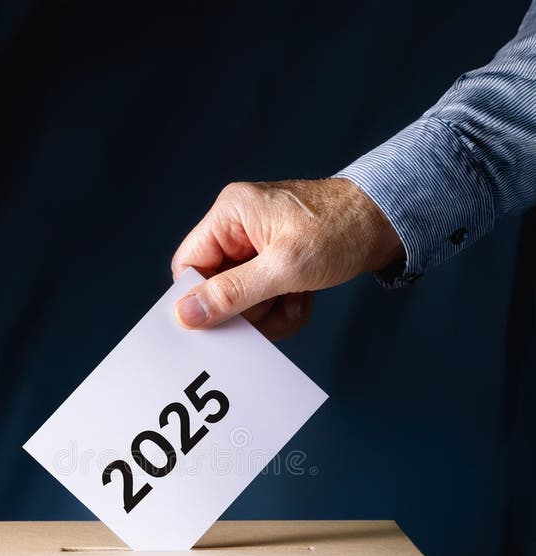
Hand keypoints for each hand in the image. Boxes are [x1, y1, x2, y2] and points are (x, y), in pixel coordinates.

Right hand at [172, 178, 402, 339]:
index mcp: (230, 215)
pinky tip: (303, 299)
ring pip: (242, 299)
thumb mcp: (283, 268)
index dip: (200, 298)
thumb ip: (231, 294)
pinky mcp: (276, 262)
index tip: (222, 321)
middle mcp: (238, 229)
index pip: (188, 265)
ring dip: (269, 313)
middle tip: (272, 308)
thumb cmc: (341, 230)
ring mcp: (258, 247)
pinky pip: (263, 299)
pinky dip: (283, 308)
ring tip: (295, 302)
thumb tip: (186, 315)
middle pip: (216, 287)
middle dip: (246, 309)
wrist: (389, 222)